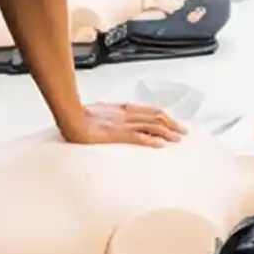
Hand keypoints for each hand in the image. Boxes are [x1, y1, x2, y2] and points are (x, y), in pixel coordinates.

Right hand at [59, 102, 185, 146]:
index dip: (164, 116)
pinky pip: (139, 137)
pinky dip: (151, 141)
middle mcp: (128, 114)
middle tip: (182, 131)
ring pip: (152, 126)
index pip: (150, 111)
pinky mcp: (117, 134)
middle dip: (171, 124)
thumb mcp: (99, 109)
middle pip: (156, 117)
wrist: (71, 117)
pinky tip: (160, 145)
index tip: (173, 122)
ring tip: (178, 138)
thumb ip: (107, 110)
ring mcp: (124, 124)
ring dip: (167, 132)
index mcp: (124, 108)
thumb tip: (105, 108)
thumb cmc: (81, 114)